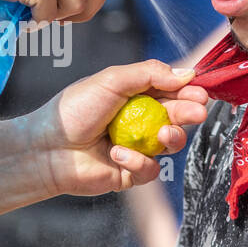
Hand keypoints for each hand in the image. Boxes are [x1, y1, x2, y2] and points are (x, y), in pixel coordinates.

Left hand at [18, 60, 208, 197]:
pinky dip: (138, 161)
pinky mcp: (130, 173)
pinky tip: (117, 153)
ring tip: (162, 133)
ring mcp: (136, 147)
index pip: (171, 91)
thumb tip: (186, 73)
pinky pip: (150, 169)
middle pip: (177, 116)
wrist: (47, 148)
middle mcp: (138, 121)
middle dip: (190, 113)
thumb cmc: (73, 111)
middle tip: (197, 111)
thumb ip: (150, 73)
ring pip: (171, 144)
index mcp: (135, 96)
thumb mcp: (112, 81)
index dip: (188, 91)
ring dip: (172, 137)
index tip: (200, 90)